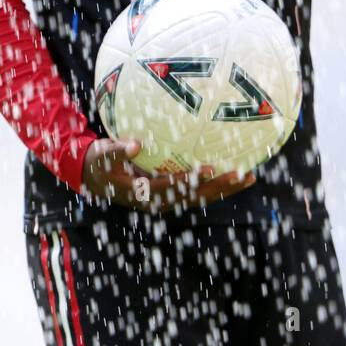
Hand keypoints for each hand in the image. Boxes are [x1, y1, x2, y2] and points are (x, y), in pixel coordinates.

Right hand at [80, 136, 256, 212]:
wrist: (95, 180)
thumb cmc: (99, 163)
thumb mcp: (102, 155)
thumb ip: (117, 150)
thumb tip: (134, 144)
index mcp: (142, 193)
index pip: (171, 188)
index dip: (190, 180)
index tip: (209, 169)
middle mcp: (158, 201)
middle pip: (194, 197)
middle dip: (219, 187)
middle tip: (244, 175)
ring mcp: (167, 201)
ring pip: (200, 198)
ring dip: (224, 189)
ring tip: (250, 177)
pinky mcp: (171, 196)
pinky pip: (197, 193)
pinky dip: (216, 185)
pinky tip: (235, 175)